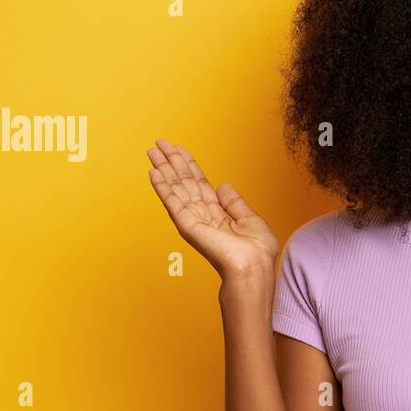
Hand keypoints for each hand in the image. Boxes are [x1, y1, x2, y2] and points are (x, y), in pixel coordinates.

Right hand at [146, 139, 279, 277]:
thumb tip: (223, 186)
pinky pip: (172, 202)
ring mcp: (193, 219)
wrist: (253, 267)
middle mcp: (203, 215)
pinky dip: (162, 186)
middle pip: (184, 182)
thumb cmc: (257, 252)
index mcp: (218, 213)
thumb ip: (235, 203)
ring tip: (153, 150)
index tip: (179, 150)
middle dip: (172, 162)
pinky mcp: (187, 225)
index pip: (199, 184)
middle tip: (159, 143)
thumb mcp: (251, 220)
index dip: (189, 166)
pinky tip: (154, 172)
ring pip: (175, 188)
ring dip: (163, 168)